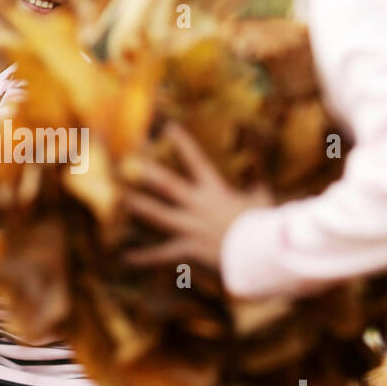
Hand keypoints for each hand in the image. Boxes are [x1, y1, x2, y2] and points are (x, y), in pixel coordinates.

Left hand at [121, 121, 272, 271]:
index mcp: (216, 191)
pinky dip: (142, 258)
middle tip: (128, 160)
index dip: (183, 143)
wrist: (262, 252)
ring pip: (158, 214)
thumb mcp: (263, 200)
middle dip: (146, 171)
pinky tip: (123, 258)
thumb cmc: (266, 226)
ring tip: (120, 199)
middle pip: (167, 184)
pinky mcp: (189, 249)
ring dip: (138, 206)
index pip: (197, 161)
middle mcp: (199, 206)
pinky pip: (161, 254)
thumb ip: (257, 187)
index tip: (168, 127)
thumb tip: (261, 176)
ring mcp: (191, 227)